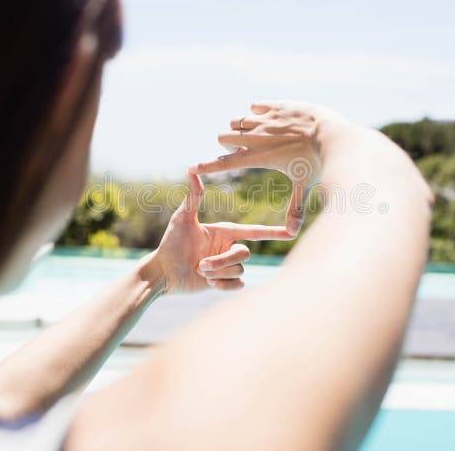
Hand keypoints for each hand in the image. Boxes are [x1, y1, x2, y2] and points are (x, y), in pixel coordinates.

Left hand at [151, 172, 293, 293]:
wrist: (163, 271)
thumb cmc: (171, 243)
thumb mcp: (182, 219)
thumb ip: (193, 197)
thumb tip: (191, 170)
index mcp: (225, 232)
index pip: (254, 231)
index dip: (273, 232)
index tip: (291, 231)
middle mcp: (229, 247)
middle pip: (244, 254)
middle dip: (222, 261)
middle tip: (200, 264)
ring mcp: (228, 266)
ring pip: (240, 270)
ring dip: (217, 272)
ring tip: (200, 270)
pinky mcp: (225, 282)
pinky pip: (238, 284)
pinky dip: (222, 285)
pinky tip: (208, 283)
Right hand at [190, 101, 347, 234]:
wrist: (332, 134)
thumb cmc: (318, 162)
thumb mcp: (303, 185)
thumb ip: (295, 209)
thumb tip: (292, 234)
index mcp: (260, 157)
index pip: (226, 163)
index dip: (207, 166)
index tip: (192, 168)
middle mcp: (258, 136)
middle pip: (226, 137)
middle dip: (228, 144)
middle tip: (241, 149)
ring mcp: (267, 119)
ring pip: (239, 120)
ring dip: (240, 127)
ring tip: (251, 134)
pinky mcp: (277, 106)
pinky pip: (256, 106)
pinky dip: (257, 113)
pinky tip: (265, 117)